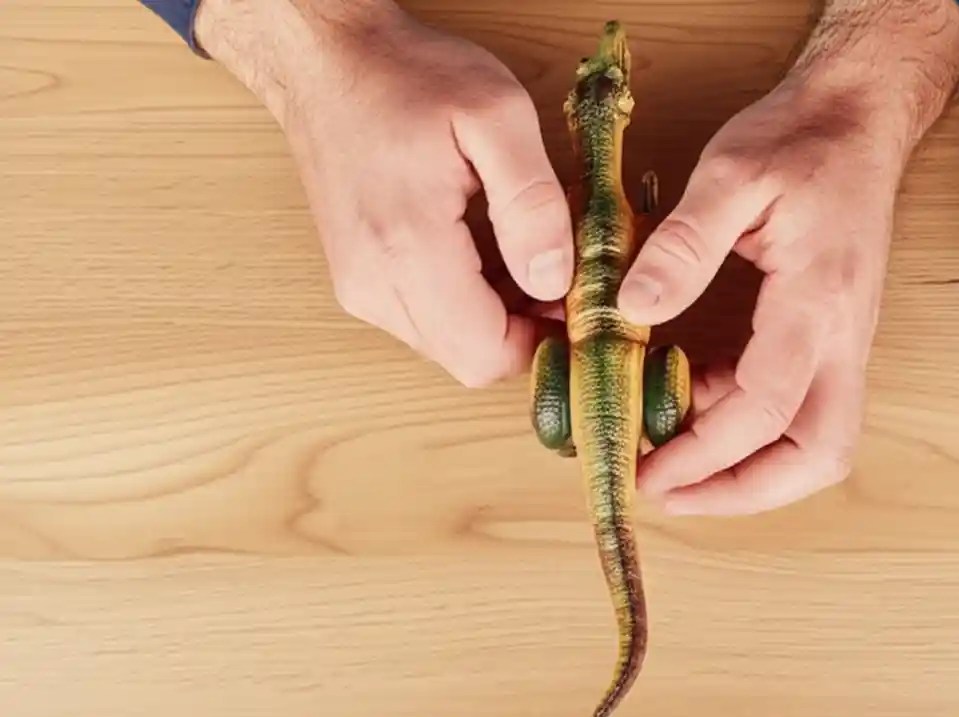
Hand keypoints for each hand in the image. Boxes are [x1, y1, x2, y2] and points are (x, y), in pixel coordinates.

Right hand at [195, 0, 571, 386]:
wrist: (323, 60)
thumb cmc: (402, 75)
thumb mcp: (496, 114)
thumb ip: (532, 202)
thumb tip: (554, 278)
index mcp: (408, 249)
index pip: (485, 355)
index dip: (545, 342)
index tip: (580, 299)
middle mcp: (373, 285)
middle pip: (470, 359)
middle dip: (528, 329)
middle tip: (566, 272)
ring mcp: (360, 287)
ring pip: (450, 343)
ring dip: (502, 316)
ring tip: (531, 250)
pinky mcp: (359, 279)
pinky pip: (428, 318)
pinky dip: (471, 300)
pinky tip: (494, 250)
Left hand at [619, 0, 958, 514]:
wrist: (856, 122)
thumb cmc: (802, 140)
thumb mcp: (733, 173)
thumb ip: (685, 244)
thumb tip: (631, 310)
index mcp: (818, 302)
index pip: (768, 407)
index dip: (704, 453)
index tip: (648, 472)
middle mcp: (841, 336)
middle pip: (819, 454)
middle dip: (748, 492)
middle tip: (674, 495)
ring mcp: (840, 341)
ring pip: (812, 440)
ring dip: (746, 468)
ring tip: (669, 463)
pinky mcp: (825, 336)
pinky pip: (792, 404)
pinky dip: (740, 423)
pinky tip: (685, 405)